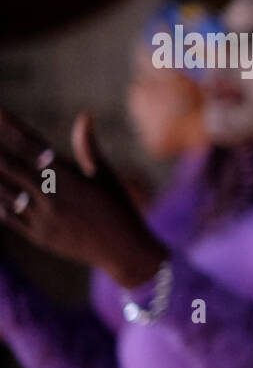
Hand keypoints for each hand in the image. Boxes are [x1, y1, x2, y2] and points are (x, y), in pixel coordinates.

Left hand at [0, 109, 168, 285]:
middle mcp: (50, 195)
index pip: (30, 145)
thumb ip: (88, 146)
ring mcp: (41, 216)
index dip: (9, 127)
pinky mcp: (36, 235)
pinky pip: (6, 215)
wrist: (124, 251)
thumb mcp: (106, 176)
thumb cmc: (119, 209)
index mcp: (68, 176)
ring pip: (1, 191)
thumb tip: (84, 116)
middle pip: (7, 165)